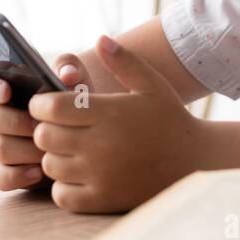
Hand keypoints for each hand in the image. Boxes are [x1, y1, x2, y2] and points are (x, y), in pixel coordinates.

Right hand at [0, 53, 94, 191]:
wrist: (88, 135)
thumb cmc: (75, 102)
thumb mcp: (77, 79)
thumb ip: (70, 67)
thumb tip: (67, 74)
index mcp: (7, 89)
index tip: (5, 91)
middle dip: (15, 122)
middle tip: (40, 125)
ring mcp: (2, 144)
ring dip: (25, 149)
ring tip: (49, 149)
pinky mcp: (9, 170)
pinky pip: (1, 177)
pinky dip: (19, 175)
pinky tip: (39, 171)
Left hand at [27, 34, 207, 213]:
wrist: (196, 161)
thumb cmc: (169, 119)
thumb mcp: (152, 84)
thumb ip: (125, 61)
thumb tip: (100, 40)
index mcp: (109, 113)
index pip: (50, 107)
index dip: (42, 104)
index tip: (50, 105)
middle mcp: (101, 145)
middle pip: (44, 137)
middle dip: (46, 129)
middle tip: (60, 127)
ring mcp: (101, 175)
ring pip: (50, 166)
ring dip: (55, 157)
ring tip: (71, 150)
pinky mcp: (103, 199)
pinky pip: (62, 195)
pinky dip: (64, 186)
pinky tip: (79, 174)